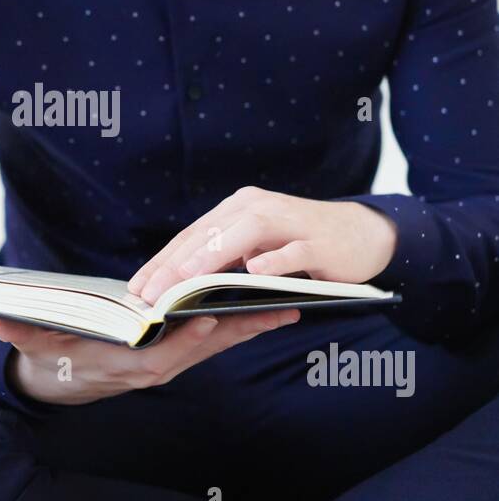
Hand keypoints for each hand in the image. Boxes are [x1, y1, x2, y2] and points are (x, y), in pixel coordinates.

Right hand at [0, 305, 300, 406]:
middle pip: (206, 348)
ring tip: (291, 305)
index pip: (163, 355)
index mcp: (129, 367)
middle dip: (242, 328)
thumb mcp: (35, 350)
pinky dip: (243, 324)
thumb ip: (24, 337)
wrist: (59, 383)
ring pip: (219, 343)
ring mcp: (173, 361)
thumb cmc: (51, 363)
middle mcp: (159, 367)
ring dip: (253, 324)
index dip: (187, 339)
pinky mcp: (180, 352)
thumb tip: (0, 325)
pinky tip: (269, 309)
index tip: (210, 318)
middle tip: (279, 308)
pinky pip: (217, 339)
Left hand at [127, 186, 398, 305]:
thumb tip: (179, 285)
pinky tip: (255, 273)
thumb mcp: (256, 247)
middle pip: (210, 234)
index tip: (137, 287)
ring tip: (187, 281)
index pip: (193, 235)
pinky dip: (274, 260)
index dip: (163, 261)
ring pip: (245, 234)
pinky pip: (292, 249)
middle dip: (176, 265)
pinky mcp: (317, 240)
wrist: (362, 234)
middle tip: (151, 293)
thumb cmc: (301, 244)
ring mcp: (289, 221)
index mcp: (238, 208)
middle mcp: (258, 207)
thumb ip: (224, 258)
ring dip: (213, 257)